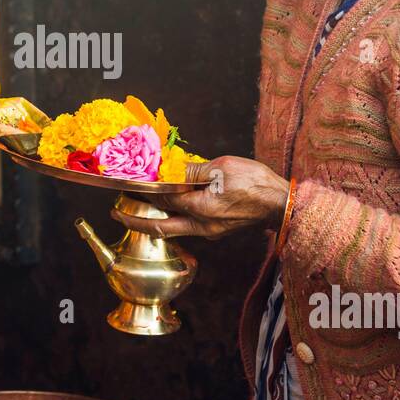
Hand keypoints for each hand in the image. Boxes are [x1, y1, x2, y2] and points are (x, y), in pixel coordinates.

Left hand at [112, 156, 289, 239]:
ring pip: (174, 229)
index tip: (127, 186)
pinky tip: (171, 205)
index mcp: (200, 209)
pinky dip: (174, 217)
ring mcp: (209, 231)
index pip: (163, 199)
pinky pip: (188, 226)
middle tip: (117, 215)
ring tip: (140, 209)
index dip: (144, 191)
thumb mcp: (222, 168)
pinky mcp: (217, 230)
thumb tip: (169, 170)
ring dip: (155, 219)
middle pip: (161, 226)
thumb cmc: (255, 183)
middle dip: (136, 221)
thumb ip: (192, 171)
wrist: (282, 204)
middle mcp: (201, 225)